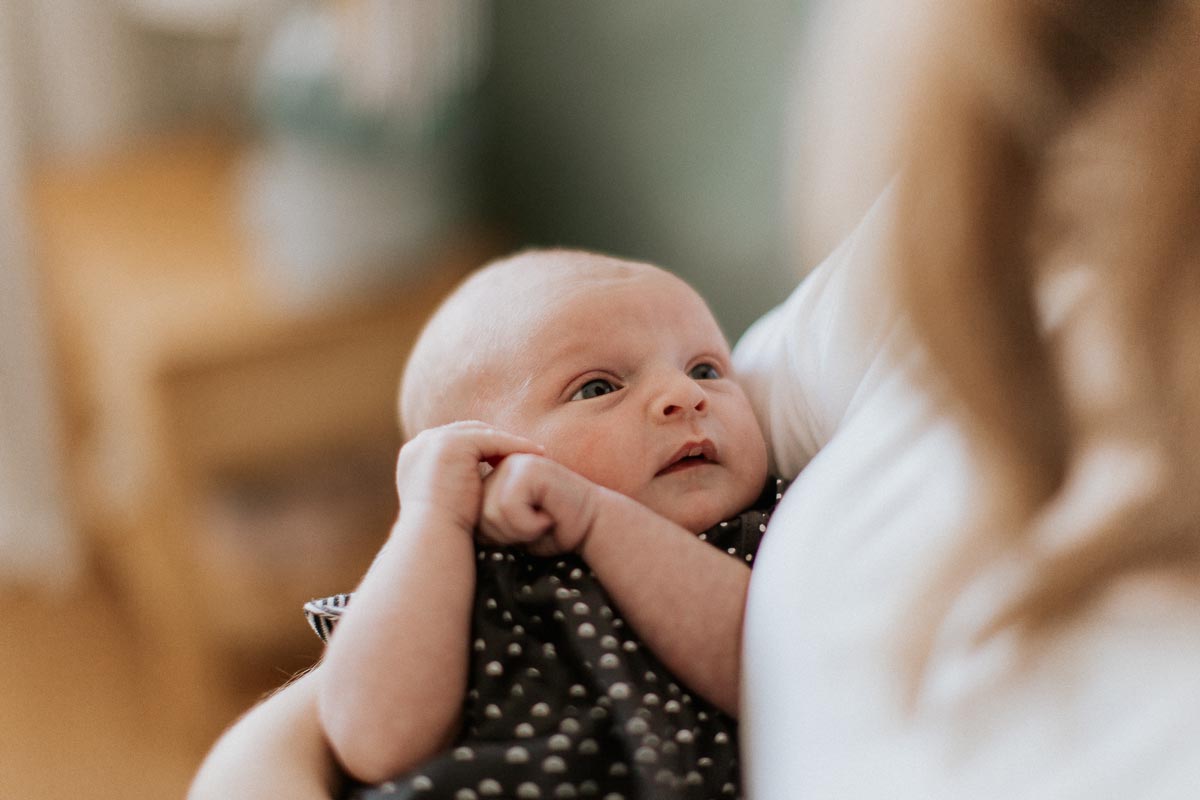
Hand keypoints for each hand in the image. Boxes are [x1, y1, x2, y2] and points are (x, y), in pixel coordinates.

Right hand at [395, 422, 544, 533]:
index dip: (484, 448)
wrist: (433, 537)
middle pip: (468, 432)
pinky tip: (536, 453)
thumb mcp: (446, 503)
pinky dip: (515, 445)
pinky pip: (492, 439)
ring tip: (536, 451)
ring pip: (482, 433)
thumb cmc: (443, 532)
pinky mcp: (451, 443)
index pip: (456, 442)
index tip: (508, 458)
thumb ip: (454, 488)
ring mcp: (434, 441)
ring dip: (510, 441)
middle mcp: (421, 444)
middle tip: (526, 450)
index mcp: (415, 456)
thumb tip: (472, 487)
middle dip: (497, 440)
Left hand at [478, 453, 603, 554]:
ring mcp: (516, 463)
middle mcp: (502, 465)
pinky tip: (548, 516)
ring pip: (491, 512)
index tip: (525, 530)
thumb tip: (456, 528)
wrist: (592, 527)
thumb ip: (486, 522)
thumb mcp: (512, 529)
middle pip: (478, 514)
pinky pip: (509, 506)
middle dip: (506, 533)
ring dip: (520, 529)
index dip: (496, 534)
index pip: (470, 514)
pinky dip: (529, 524)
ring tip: (542, 520)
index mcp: (494, 477)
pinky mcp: (530, 468)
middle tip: (535, 526)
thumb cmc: (552, 531)